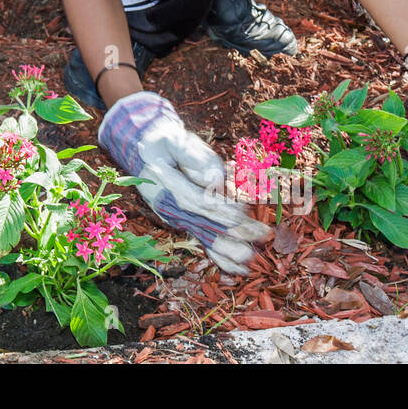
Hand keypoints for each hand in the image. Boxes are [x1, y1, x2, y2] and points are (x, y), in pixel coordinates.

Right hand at [99, 91, 270, 274]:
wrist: (148, 151)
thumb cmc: (165, 142)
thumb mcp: (174, 139)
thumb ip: (193, 157)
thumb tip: (214, 180)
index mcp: (163, 182)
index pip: (193, 199)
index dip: (218, 207)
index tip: (241, 213)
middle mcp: (168, 204)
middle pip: (202, 222)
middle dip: (232, 231)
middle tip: (259, 236)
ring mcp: (177, 216)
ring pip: (204, 236)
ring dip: (229, 249)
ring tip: (250, 258)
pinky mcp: (187, 222)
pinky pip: (203, 241)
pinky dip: (221, 257)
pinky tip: (238, 270)